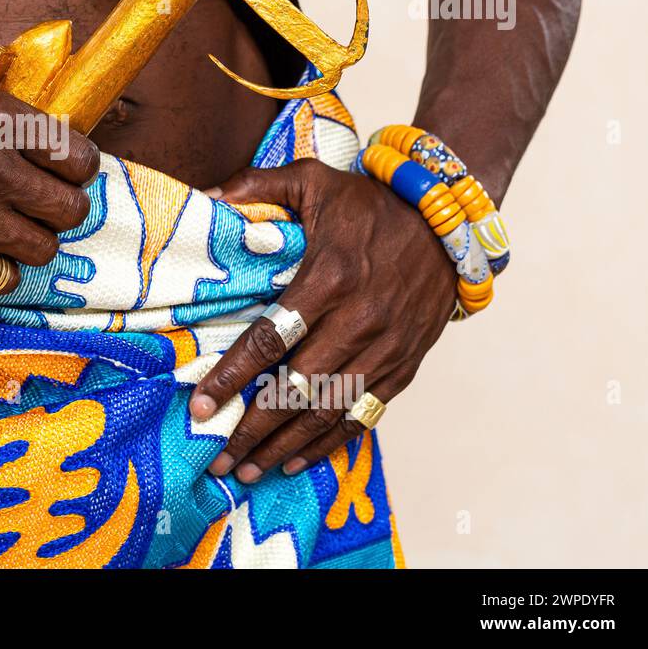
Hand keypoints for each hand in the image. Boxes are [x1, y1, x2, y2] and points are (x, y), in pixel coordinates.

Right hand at [0, 60, 98, 291]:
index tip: (68, 168)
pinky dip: (2, 268)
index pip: (78, 157)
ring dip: (37, 239)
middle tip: (49, 202)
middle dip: (66, 205)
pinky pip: (2, 276)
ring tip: (20, 229)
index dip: (79, 165)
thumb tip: (27, 82)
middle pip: (69, 208)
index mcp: (1, 123)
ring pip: (43, 247)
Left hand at [191, 158, 456, 481]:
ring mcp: (386, 348)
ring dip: (285, 445)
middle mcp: (359, 320)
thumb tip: (206, 192)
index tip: (200, 405)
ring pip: (329, 411)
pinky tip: (295, 460)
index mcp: (328, 277)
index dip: (232, 377)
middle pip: (296, 389)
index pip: (270, 339)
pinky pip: (363, 414)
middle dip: (252, 428)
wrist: (448, 221)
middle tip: (217, 458)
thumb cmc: (369, 201)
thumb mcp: (313, 177)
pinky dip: (328, 442)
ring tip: (248, 471)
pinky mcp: (405, 365)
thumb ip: (257, 184)